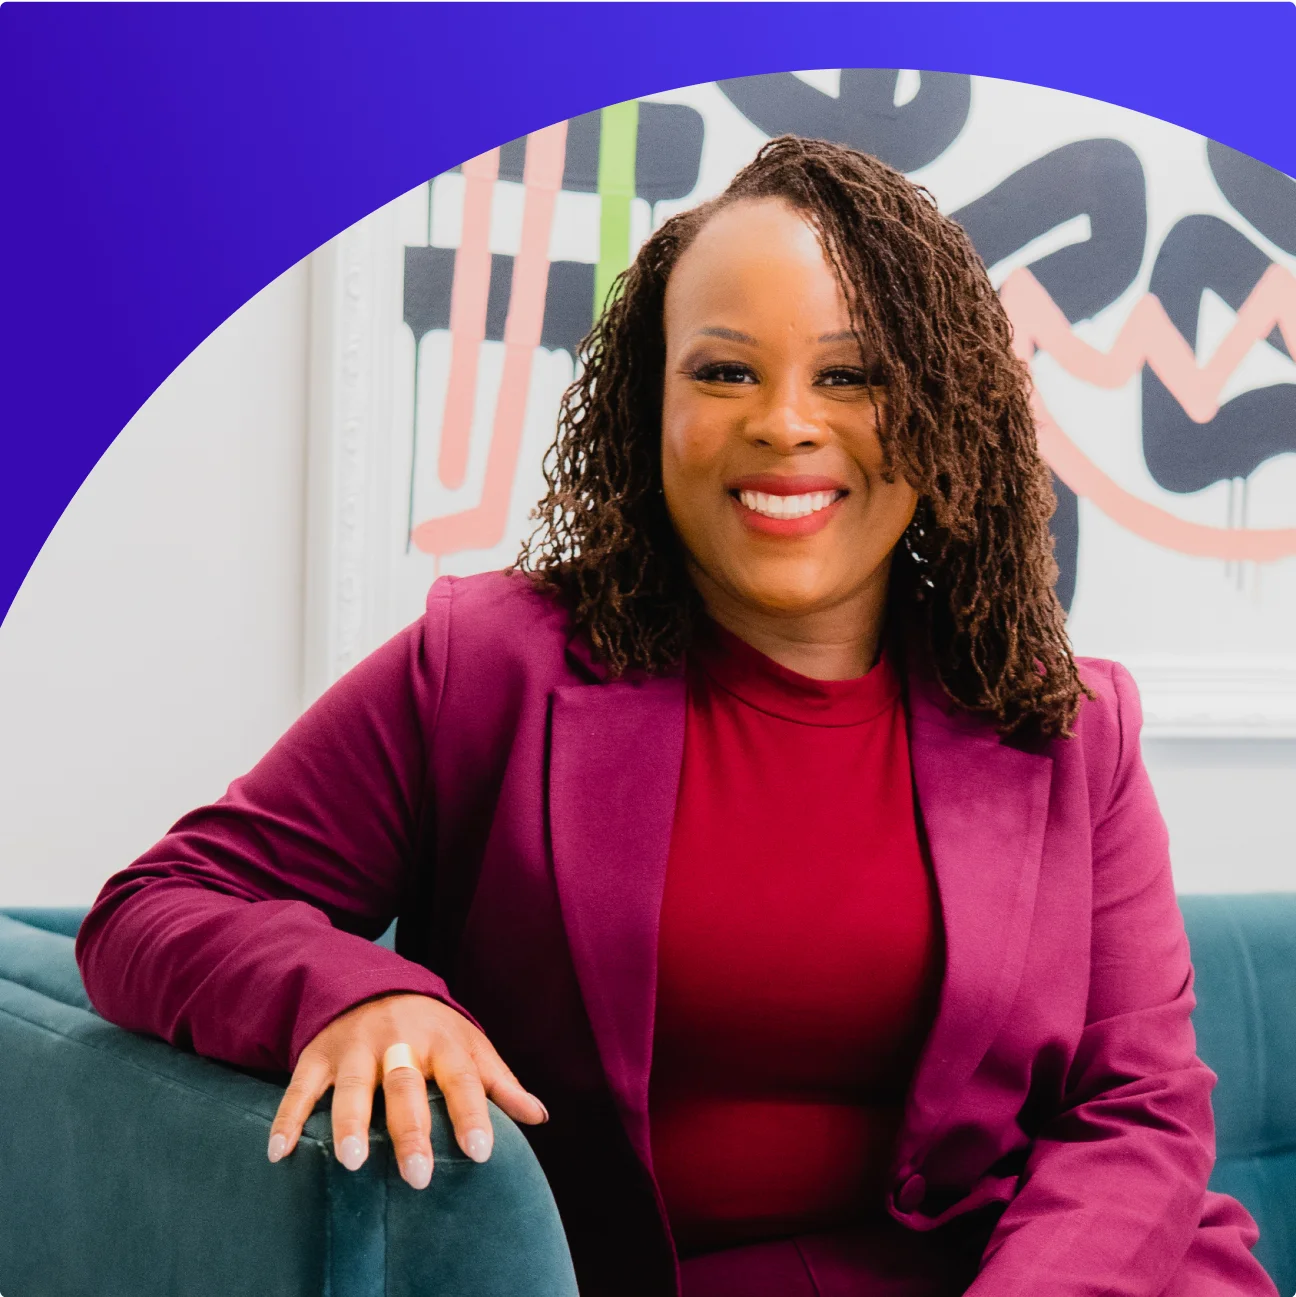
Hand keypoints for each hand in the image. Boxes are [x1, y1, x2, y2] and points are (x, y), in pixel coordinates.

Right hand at [266, 993, 547, 1188]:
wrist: (370, 983)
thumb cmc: (430, 1028)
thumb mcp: (469, 1045)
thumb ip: (499, 1082)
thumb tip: (538, 1116)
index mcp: (442, 1041)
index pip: (462, 1079)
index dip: (471, 1115)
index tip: (480, 1152)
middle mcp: (398, 1042)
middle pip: (405, 1086)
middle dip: (410, 1130)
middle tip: (417, 1174)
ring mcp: (354, 1047)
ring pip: (352, 1085)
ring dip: (350, 1122)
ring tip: (351, 1161)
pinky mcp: (318, 1054)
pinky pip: (300, 1087)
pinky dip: (289, 1119)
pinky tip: (280, 1153)